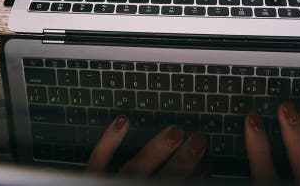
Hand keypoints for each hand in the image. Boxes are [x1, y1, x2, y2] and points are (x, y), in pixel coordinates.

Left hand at [87, 115, 206, 176]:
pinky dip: (109, 140)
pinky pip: (99, 158)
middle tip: (198, 141)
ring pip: (135, 167)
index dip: (194, 178)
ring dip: (156, 149)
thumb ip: (169, 183)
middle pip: (160, 179)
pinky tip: (123, 121)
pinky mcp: (90, 178)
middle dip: (181, 161)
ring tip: (176, 130)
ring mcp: (109, 185)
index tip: (208, 165)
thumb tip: (199, 175)